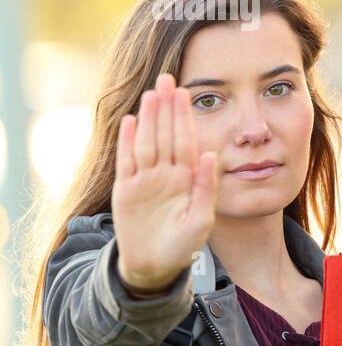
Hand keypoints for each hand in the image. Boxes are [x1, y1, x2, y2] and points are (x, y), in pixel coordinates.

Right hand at [111, 72, 218, 292]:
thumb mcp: (202, 218)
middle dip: (167, 108)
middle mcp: (166, 174)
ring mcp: (145, 180)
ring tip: (152, 94)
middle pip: (165, 134)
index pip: (187, 140)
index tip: (187, 92)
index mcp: (187, 178)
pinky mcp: (126, 190)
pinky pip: (127, 161)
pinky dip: (127, 141)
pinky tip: (130, 121)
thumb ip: (205, 187)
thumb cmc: (183, 245)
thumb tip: (211, 154)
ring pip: (147, 142)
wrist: (156, 267)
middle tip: (168, 79)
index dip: (185, 117)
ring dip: (149, 118)